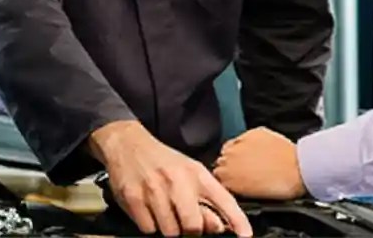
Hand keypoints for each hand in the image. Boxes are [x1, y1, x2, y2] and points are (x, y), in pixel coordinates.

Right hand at [89, 120, 252, 236]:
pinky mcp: (133, 199)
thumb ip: (205, 201)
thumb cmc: (162, 161)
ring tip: (163, 210)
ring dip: (168, 228)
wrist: (127, 144)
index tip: (245, 235)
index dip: (237, 220)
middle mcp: (177, 181)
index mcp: (196, 174)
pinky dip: (149, 225)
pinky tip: (148, 209)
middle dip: (190, 231)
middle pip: (193, 227)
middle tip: (182, 220)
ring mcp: (154, 190)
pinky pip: (148, 229)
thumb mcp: (189, 173)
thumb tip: (218, 227)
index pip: (223, 200)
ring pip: (169, 232)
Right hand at [213, 127, 306, 200]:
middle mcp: (229, 159)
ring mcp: (240, 144)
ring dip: (237, 152)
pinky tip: (261, 150)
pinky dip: (249, 142)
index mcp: (227, 178)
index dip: (226, 179)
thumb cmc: (281, 186)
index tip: (234, 180)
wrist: (299, 170)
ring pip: (230, 147)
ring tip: (253, 160)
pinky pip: (244, 137)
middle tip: (245, 171)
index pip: (216, 177)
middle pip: (221, 161)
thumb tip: (232, 184)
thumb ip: (235, 186)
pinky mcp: (252, 133)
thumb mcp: (251, 195)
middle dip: (230, 165)